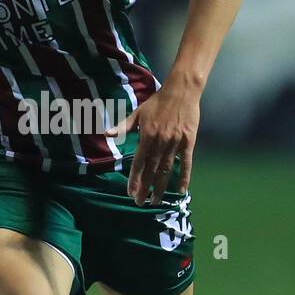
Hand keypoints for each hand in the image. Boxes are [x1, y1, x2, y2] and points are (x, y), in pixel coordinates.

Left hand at [105, 80, 198, 204]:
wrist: (181, 91)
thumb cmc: (157, 102)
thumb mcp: (138, 113)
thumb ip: (123, 126)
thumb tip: (106, 133)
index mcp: (146, 136)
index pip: (138, 163)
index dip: (134, 179)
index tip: (130, 192)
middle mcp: (160, 142)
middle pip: (151, 170)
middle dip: (145, 188)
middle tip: (140, 203)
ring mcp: (175, 143)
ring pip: (167, 170)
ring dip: (161, 187)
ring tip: (156, 201)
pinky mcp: (188, 142)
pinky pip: (186, 163)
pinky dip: (184, 177)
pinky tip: (181, 190)